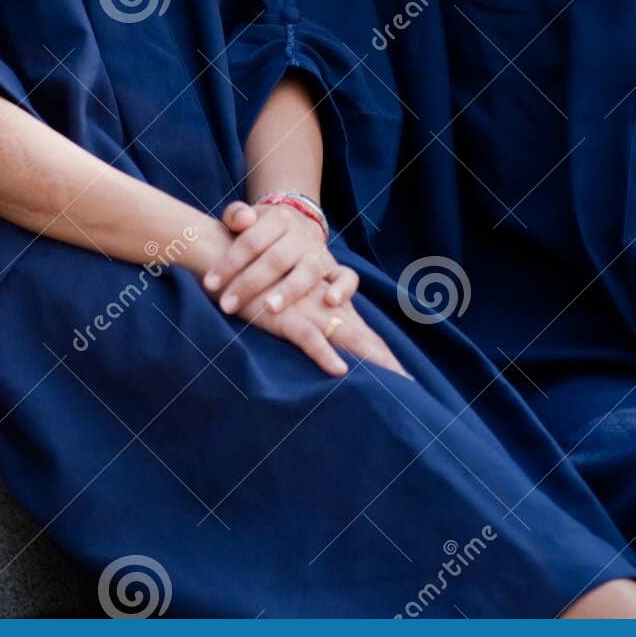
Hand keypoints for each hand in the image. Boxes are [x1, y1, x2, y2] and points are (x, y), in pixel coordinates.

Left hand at [203, 199, 357, 318]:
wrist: (296, 225)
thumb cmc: (260, 231)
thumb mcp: (245, 219)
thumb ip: (236, 215)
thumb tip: (241, 219)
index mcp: (276, 219)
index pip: (251, 240)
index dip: (229, 262)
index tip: (209, 283)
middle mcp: (301, 234)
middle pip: (276, 258)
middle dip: (250, 283)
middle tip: (227, 304)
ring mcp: (320, 252)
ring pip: (308, 269)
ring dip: (289, 289)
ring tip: (269, 308)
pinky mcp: (335, 268)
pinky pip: (348, 277)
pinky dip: (343, 288)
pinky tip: (331, 302)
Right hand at [233, 283, 410, 379]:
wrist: (225, 251)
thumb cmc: (253, 274)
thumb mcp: (280, 294)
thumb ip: (298, 312)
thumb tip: (319, 329)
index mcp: (324, 299)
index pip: (359, 327)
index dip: (379, 350)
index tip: (402, 376)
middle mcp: (322, 302)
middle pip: (361, 334)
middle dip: (384, 359)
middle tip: (411, 385)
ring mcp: (307, 306)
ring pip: (345, 336)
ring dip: (368, 359)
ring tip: (392, 382)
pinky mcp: (284, 314)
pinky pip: (308, 337)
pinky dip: (323, 354)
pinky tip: (339, 370)